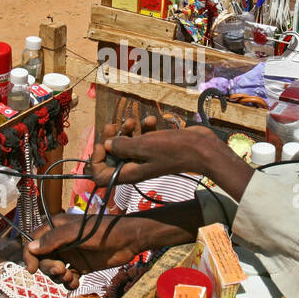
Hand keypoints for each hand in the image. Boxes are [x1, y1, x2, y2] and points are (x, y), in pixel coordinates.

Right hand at [24, 214, 146, 287]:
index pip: (34, 241)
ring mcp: (71, 254)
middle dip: (49, 268)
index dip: (30, 255)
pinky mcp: (81, 266)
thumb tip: (32, 248)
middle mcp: (61, 241)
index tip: (32, 269)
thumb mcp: (77, 233)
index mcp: (56, 227)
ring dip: (59, 277)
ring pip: (54, 270)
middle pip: (43, 259)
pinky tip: (76, 282)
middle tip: (62, 270)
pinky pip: (67, 278)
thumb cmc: (103, 230)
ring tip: (71, 277)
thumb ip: (54, 239)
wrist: (128, 240)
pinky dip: (69, 283)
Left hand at [91, 116, 221, 188]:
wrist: (201, 148)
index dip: (97, 160)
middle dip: (110, 139)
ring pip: (127, 144)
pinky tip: (151, 121)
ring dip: (126, 131)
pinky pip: (143, 138)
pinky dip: (143, 128)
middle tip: (113, 127)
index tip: (103, 145)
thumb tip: (107, 145)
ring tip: (133, 121)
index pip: (101, 176)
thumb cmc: (174, 149)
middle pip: (112, 156)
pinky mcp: (156, 147)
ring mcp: (146, 157)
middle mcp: (135, 167)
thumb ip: (122, 146)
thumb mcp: (144, 146)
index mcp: (129, 172)